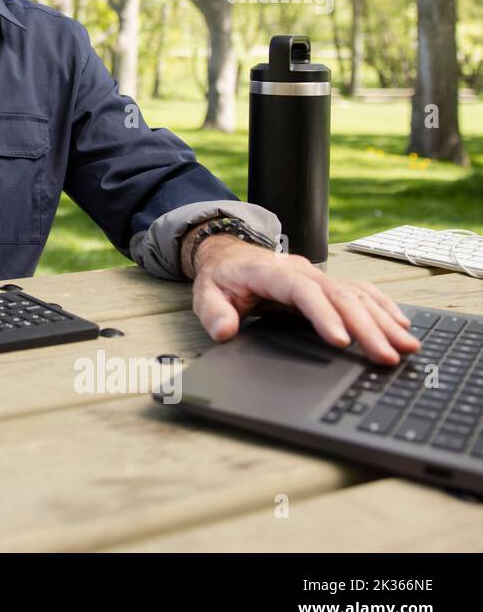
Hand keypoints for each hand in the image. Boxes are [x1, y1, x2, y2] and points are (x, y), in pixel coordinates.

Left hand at [190, 236, 418, 365]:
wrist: (229, 256)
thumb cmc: (222, 278)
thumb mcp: (205, 293)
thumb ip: (212, 313)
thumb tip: (224, 332)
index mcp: (270, 272)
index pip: (302, 291)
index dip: (323, 314)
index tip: (341, 340)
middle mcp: (300, 270)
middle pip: (339, 295)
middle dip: (366, 326)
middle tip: (387, 355)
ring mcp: (317, 275)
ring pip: (356, 294)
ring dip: (383, 320)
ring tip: (407, 346)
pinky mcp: (326, 283)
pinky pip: (360, 292)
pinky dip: (382, 307)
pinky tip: (401, 325)